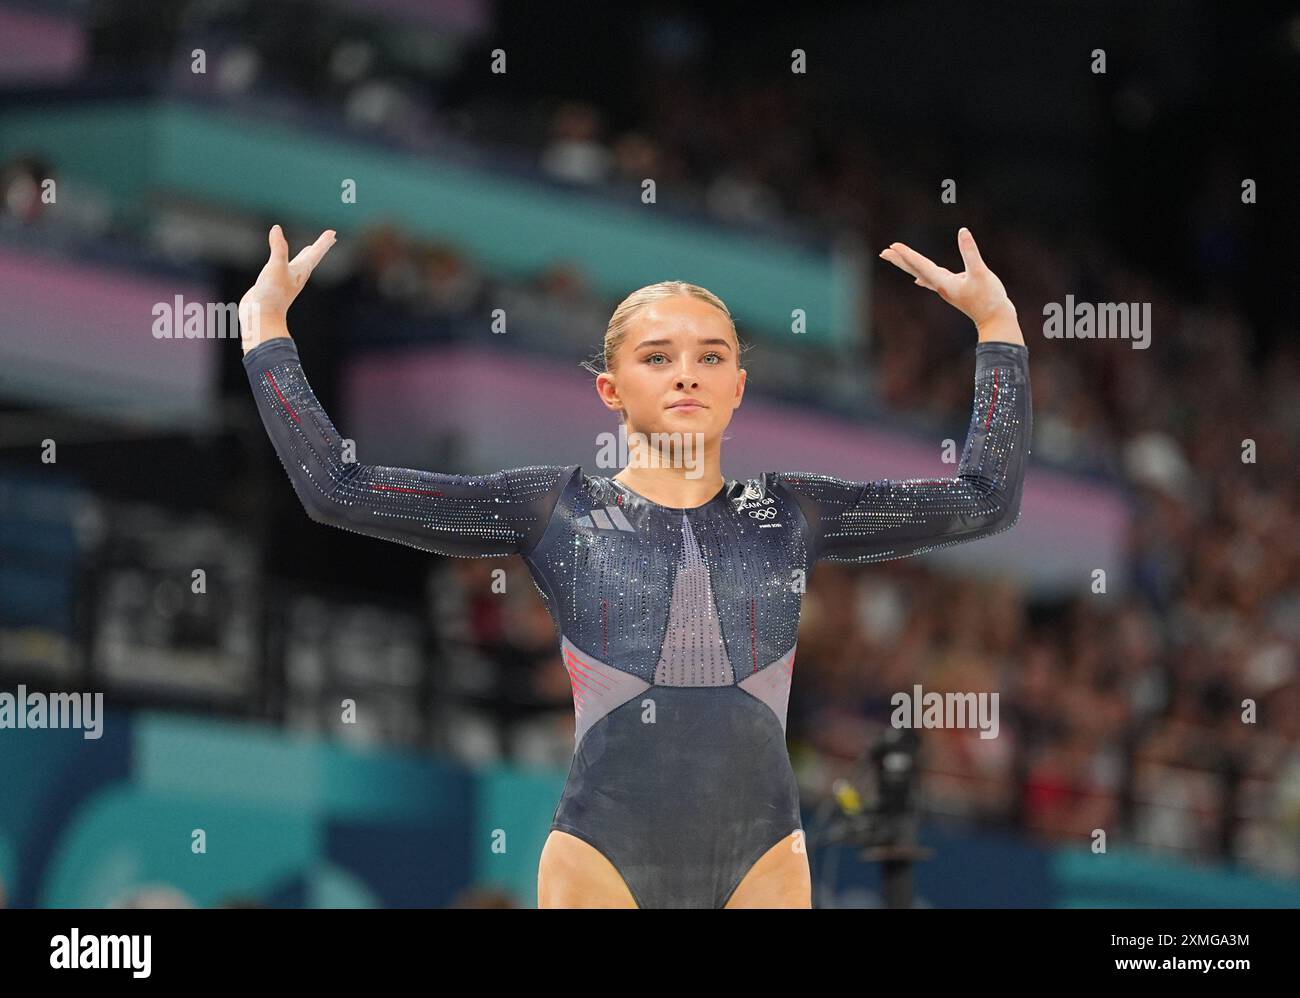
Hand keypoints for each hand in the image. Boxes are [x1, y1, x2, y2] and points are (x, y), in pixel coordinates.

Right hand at [239, 225, 335, 350]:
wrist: (261, 316)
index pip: (315, 253)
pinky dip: (287, 262)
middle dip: (320, 248)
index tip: (333, 233)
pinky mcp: (275, 285)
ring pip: (299, 264)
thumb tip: (276, 229)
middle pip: (311, 258)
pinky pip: (284, 269)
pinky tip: (282, 263)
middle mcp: (296, 276)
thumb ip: (278, 248)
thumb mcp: (276, 266)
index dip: (324, 242)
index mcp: (301, 271)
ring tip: (309, 249)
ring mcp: (286, 281)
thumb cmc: (272, 294)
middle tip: (331, 238)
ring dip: (305, 256)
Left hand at [880, 227, 1015, 331]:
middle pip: (915, 270)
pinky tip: (917, 280)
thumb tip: (963, 231)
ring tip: (896, 258)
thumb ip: (971, 252)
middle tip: (883, 252)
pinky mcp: (953, 290)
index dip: (907, 254)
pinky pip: (932, 281)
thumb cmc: (989, 298)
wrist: (995, 319)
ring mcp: (945, 289)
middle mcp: (940, 286)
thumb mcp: (980, 273)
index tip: (892, 246)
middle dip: (899, 261)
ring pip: (921, 273)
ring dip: (908, 265)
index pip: (921, 265)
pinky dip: (922, 277)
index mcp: (943, 282)